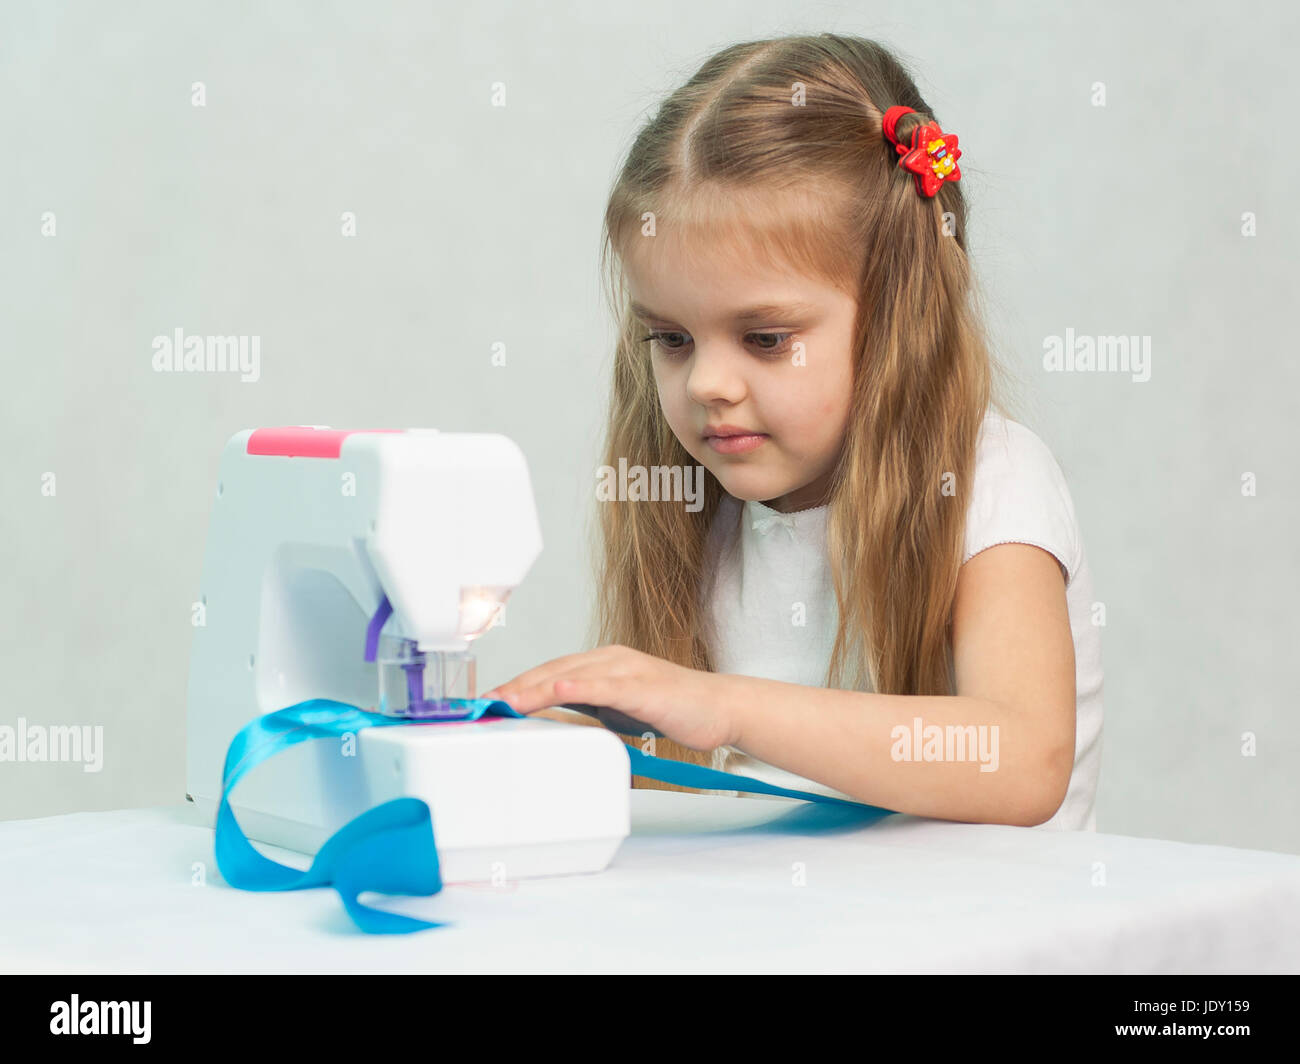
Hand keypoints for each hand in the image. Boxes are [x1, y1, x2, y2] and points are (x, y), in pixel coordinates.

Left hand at [482, 644, 736, 751]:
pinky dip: (579, 686)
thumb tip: (553, 718)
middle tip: (486, 703)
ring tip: (507, 701)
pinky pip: (605, 686)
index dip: (518, 684)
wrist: (718, 708)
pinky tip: (558, 689)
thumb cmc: (671, 708)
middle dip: (516, 686)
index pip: (550, 671)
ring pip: (571, 675)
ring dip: (535, 688)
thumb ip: (587, 708)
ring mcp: (626, 670)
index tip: (491, 701)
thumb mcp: (618, 710)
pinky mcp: (642, 686)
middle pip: (552, 669)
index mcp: (602, 664)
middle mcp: (610, 660)